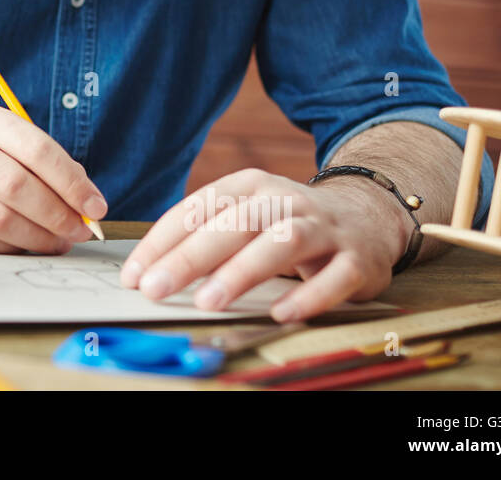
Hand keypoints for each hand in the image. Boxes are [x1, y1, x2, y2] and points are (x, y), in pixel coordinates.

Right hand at [0, 104, 107, 253]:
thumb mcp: (6, 145)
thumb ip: (47, 167)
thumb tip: (88, 203)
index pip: (36, 149)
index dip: (71, 182)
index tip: (95, 207)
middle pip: (16, 185)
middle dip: (57, 215)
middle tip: (79, 232)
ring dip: (37, 237)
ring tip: (58, 244)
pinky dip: (10, 247)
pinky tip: (26, 245)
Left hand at [119, 168, 405, 321]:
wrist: (366, 217)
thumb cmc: (287, 223)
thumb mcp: (245, 216)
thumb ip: (204, 236)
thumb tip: (149, 271)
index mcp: (250, 186)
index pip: (197, 210)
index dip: (162, 242)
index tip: (134, 274)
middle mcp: (284, 200)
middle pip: (233, 224)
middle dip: (190, 257)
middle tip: (156, 287)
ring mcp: (323, 228)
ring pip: (281, 243)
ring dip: (241, 272)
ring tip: (209, 300)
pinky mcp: (356, 259)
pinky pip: (334, 277)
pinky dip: (308, 296)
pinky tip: (281, 312)